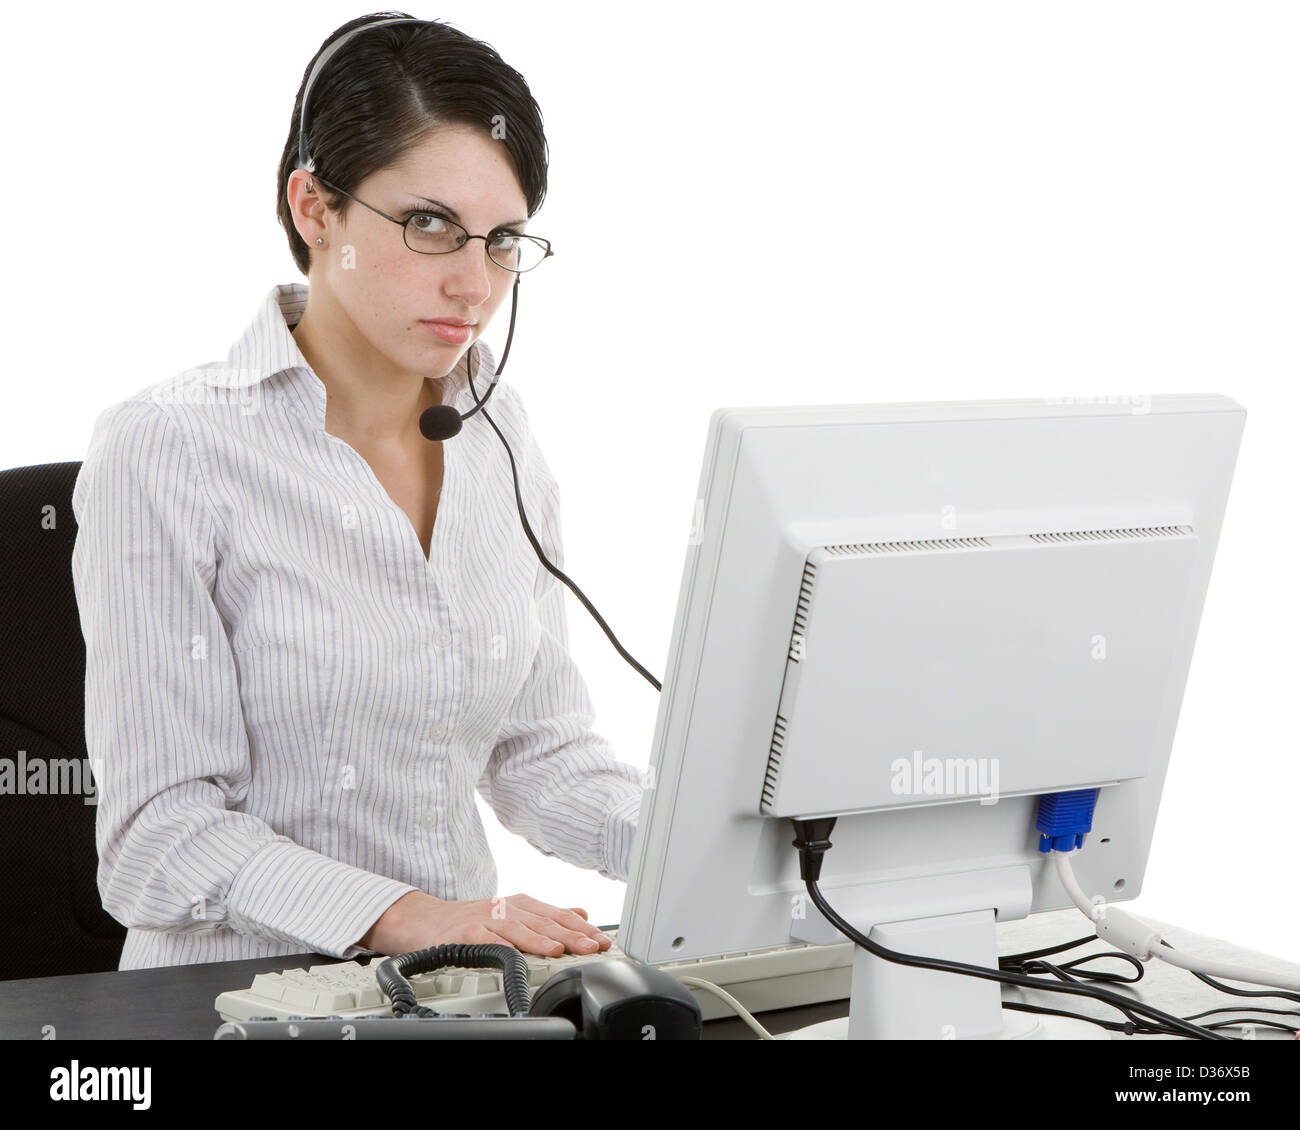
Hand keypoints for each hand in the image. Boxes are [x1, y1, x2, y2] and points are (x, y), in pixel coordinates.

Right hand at [357, 891, 613, 957]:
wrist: (421, 921)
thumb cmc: (467, 921)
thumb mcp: (511, 914)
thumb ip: (546, 915)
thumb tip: (581, 913)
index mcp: (520, 904)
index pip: (557, 914)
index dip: (581, 927)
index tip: (603, 940)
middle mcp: (505, 908)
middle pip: (543, 920)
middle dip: (570, 934)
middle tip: (593, 945)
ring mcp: (484, 919)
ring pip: (517, 928)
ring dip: (541, 938)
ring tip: (560, 949)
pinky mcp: (463, 932)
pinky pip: (485, 939)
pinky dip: (501, 945)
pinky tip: (515, 953)